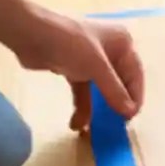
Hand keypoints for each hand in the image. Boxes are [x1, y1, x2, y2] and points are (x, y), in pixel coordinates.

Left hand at [13, 11, 144, 132]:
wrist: (29, 35)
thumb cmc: (71, 44)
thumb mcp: (97, 67)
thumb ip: (114, 91)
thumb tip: (130, 113)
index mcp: (122, 43)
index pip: (135, 74)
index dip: (134, 96)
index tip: (130, 118)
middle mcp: (109, 50)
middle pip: (118, 82)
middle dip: (114, 104)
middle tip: (115, 124)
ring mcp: (89, 59)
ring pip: (99, 88)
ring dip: (95, 108)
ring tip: (91, 130)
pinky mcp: (72, 67)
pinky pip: (82, 90)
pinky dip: (81, 105)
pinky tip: (77, 122)